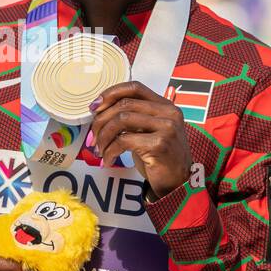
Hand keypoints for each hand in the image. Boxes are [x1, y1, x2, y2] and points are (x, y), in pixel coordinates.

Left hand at [90, 81, 192, 197]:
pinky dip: (110, 151)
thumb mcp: (147, 131)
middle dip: (101, 120)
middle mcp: (168, 113)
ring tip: (99, 149)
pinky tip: (108, 160)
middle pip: (124, 104)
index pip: (134, 87)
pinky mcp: (159, 145)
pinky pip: (124, 141)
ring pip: (122, 120)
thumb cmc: (158, 157)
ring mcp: (166, 127)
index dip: (111, 93)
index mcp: (165, 105)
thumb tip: (99, 110)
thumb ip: (132, 117)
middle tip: (92, 136)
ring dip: (104, 136)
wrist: (177, 183)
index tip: (95, 106)